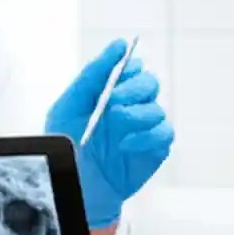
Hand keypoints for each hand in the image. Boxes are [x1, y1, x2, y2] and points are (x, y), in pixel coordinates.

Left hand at [46, 39, 173, 227]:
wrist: (75, 189)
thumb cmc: (69, 147)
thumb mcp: (69, 106)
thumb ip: (92, 75)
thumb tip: (119, 45)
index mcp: (110, 92)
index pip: (131, 67)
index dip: (129, 66)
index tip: (120, 73)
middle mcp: (131, 107)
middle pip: (150, 83)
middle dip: (134, 89)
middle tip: (115, 103)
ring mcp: (144, 128)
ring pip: (157, 109)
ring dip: (137, 116)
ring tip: (117, 131)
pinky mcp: (155, 149)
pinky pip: (164, 133)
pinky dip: (147, 137)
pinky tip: (127, 146)